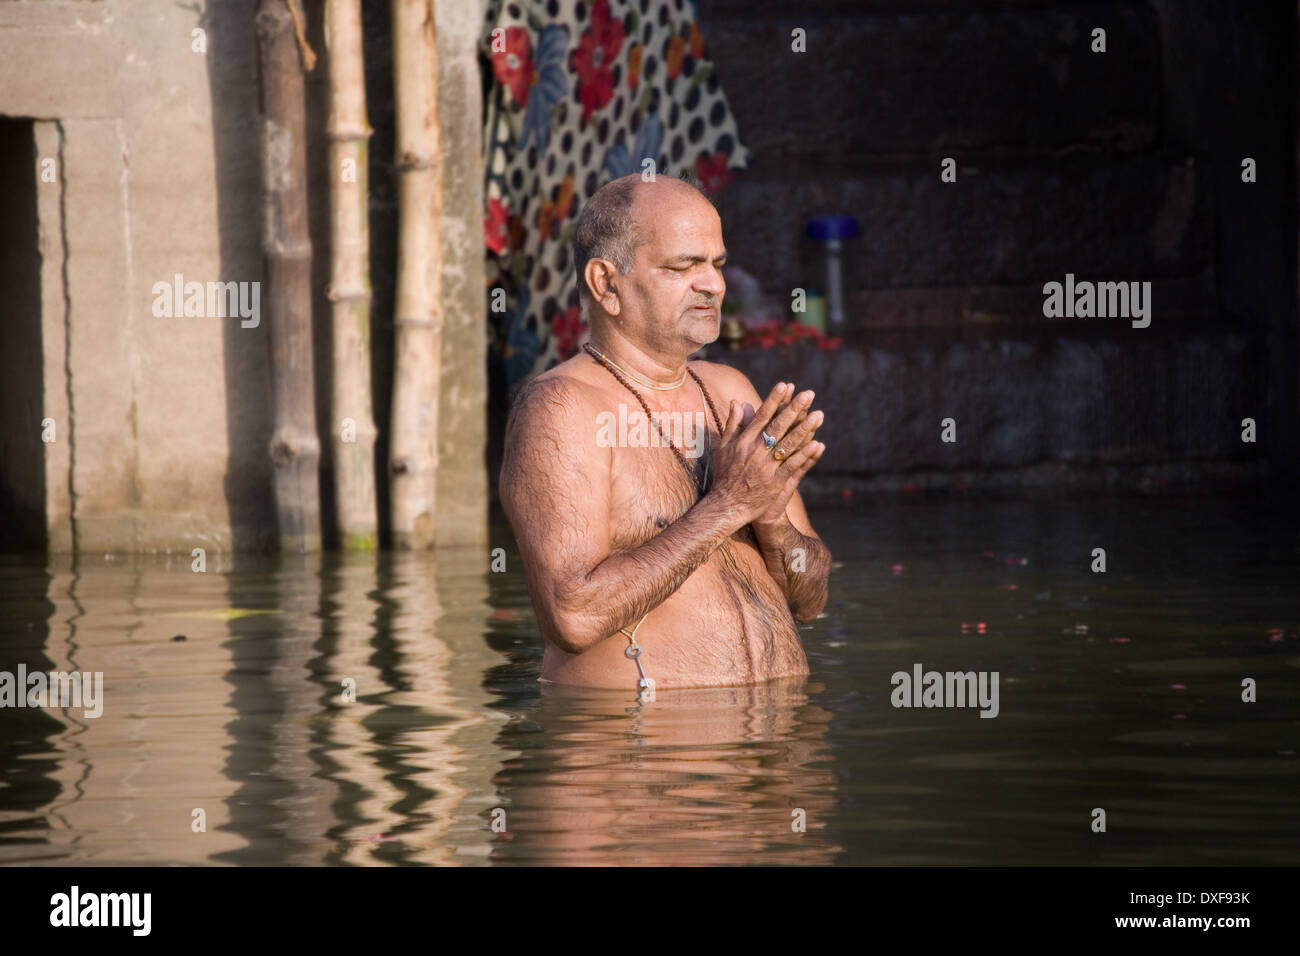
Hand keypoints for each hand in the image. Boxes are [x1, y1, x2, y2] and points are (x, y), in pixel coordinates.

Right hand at [708, 381, 825, 528]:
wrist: (726, 506)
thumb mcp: (723, 448)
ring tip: (819, 414)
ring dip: (805, 429)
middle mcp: (755, 451)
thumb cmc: (724, 476)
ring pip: (788, 444)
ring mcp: (766, 467)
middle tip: (808, 394)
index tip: (785, 385)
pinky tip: (818, 444)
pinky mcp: (775, 482)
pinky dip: (805, 455)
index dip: (774, 400)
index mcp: (743, 441)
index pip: (761, 415)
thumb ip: (732, 424)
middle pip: (778, 426)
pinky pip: (793, 466)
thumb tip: (736, 401)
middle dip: (794, 408)